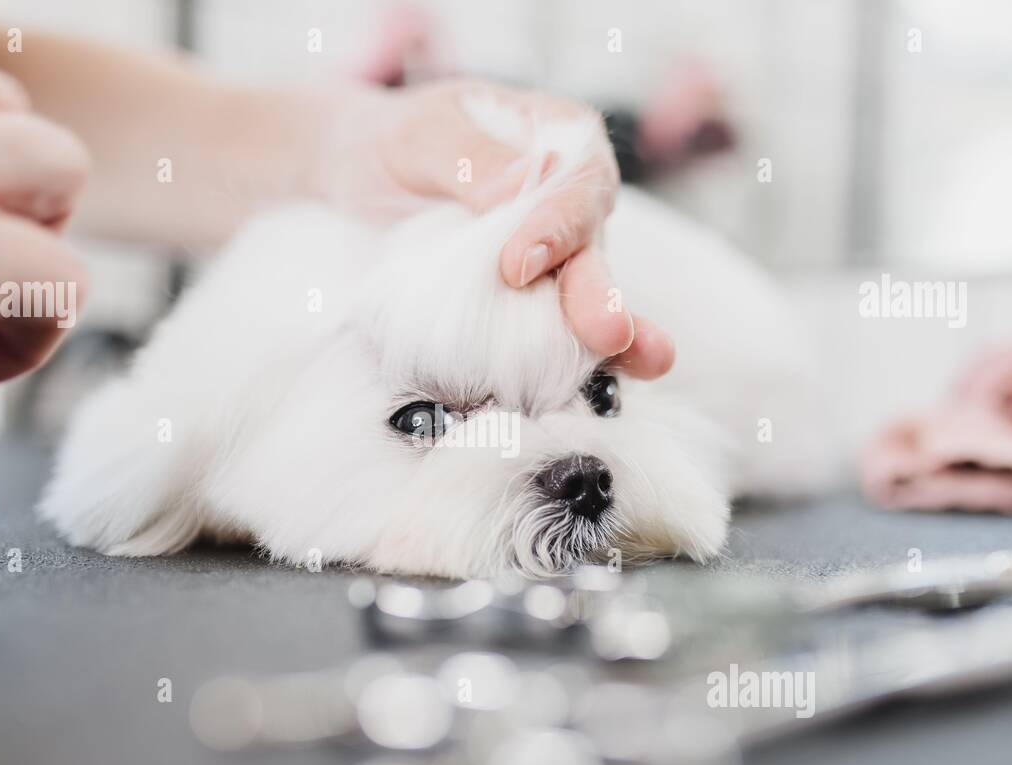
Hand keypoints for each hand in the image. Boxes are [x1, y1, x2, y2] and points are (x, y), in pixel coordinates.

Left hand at [343, 80, 673, 378]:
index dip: (556, 226)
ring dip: (611, 333)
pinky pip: (552, 327)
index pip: (575, 182)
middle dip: (600, 293)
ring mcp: (557, 254)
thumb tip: (519, 180)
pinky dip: (575, 357)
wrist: (364, 171)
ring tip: (647, 362)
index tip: (517, 266)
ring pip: (585, 293)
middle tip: (609, 333)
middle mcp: (571, 200)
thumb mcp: (417, 134)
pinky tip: (606, 383)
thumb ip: (465, 154)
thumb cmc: (398, 138)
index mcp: (561, 137)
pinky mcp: (532, 299)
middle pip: (592, 246)